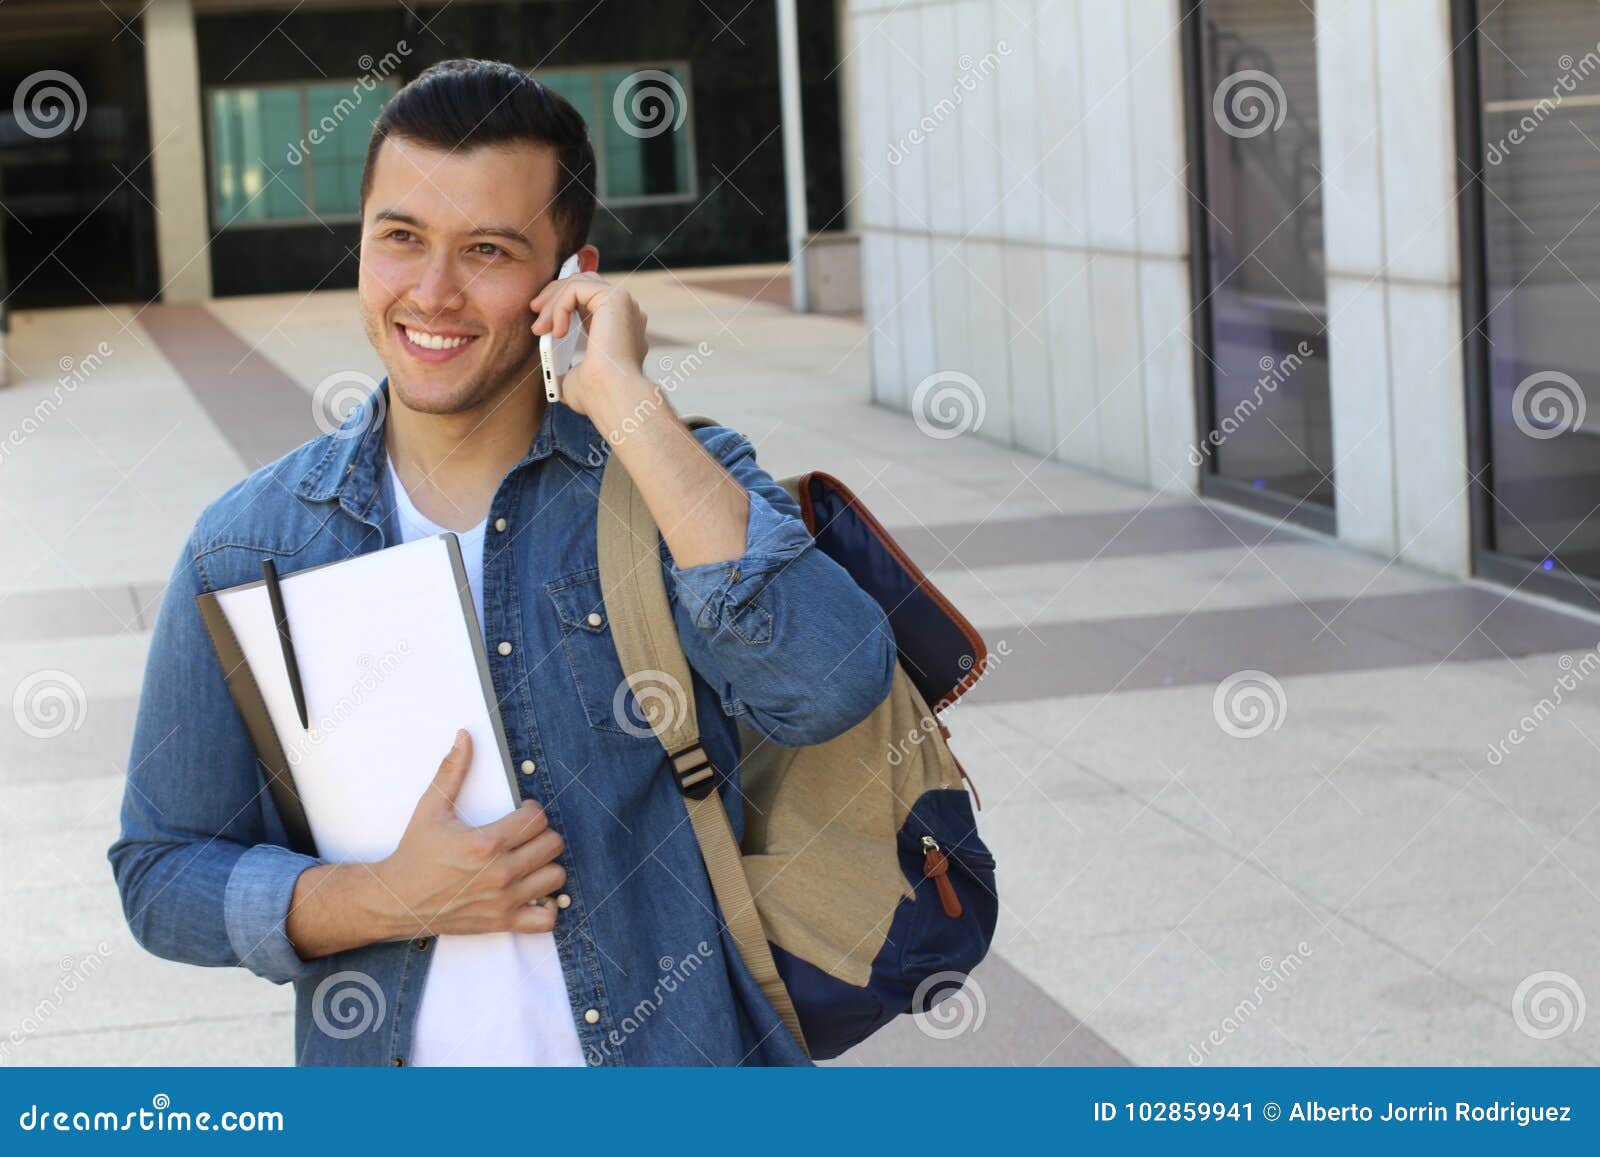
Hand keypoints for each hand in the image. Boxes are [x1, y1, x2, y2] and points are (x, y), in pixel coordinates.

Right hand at [376, 730, 565, 935]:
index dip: (533, 809)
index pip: (537, 819)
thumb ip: (452, 771)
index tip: (522, 812)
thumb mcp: (431, 808)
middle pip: (552, 845)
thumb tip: (465, 736)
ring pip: (555, 877)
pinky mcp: (503, 922)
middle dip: (542, 834)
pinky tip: (532, 892)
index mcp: (486, 843)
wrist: (397, 899)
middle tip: (525, 835)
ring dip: (546, 866)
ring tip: (528, 860)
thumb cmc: (415, 853)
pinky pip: (546, 919)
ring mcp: (504, 900)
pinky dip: (546, 907)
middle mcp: (500, 873)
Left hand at [528, 270, 652, 419]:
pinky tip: (556, 330)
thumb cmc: (597, 396)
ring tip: (540, 328)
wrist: (613, 399)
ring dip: (553, 303)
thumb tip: (550, 362)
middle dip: (554, 296)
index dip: (563, 303)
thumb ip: (566, 363)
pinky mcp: (615, 298)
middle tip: (534, 313)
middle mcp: (626, 312)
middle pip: (584, 283)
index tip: (541, 322)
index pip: (590, 299)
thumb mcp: (574, 376)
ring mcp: (624, 303)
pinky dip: (559, 306)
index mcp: (621, 328)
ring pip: (577, 284)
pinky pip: (576, 288)